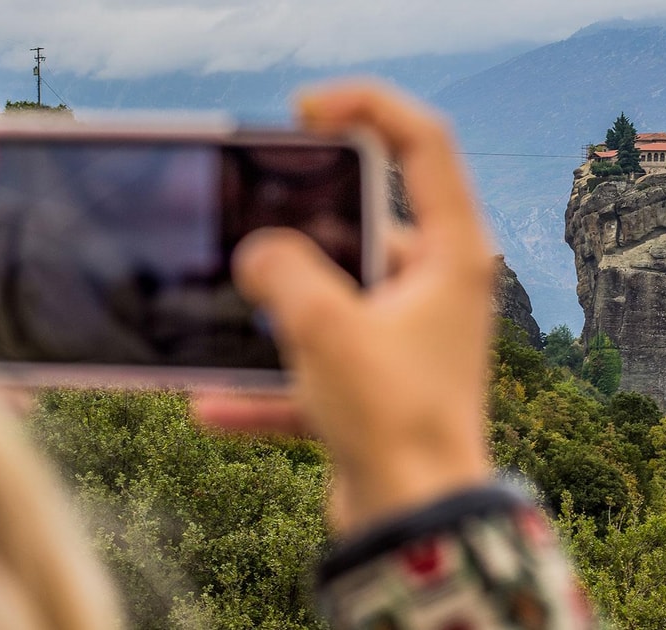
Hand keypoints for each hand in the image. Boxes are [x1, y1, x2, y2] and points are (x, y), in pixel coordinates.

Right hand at [198, 81, 494, 535]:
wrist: (415, 523)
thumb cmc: (395, 419)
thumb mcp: (326, 326)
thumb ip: (282, 270)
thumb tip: (258, 252)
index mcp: (451, 254)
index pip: (423, 145)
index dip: (368, 108)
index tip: (306, 109)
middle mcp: (438, 288)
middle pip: (365, 224)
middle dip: (300, 229)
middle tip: (250, 223)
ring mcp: (410, 337)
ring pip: (335, 299)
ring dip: (278, 313)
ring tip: (226, 313)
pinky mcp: (383, 384)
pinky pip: (319, 367)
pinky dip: (272, 384)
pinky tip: (213, 406)